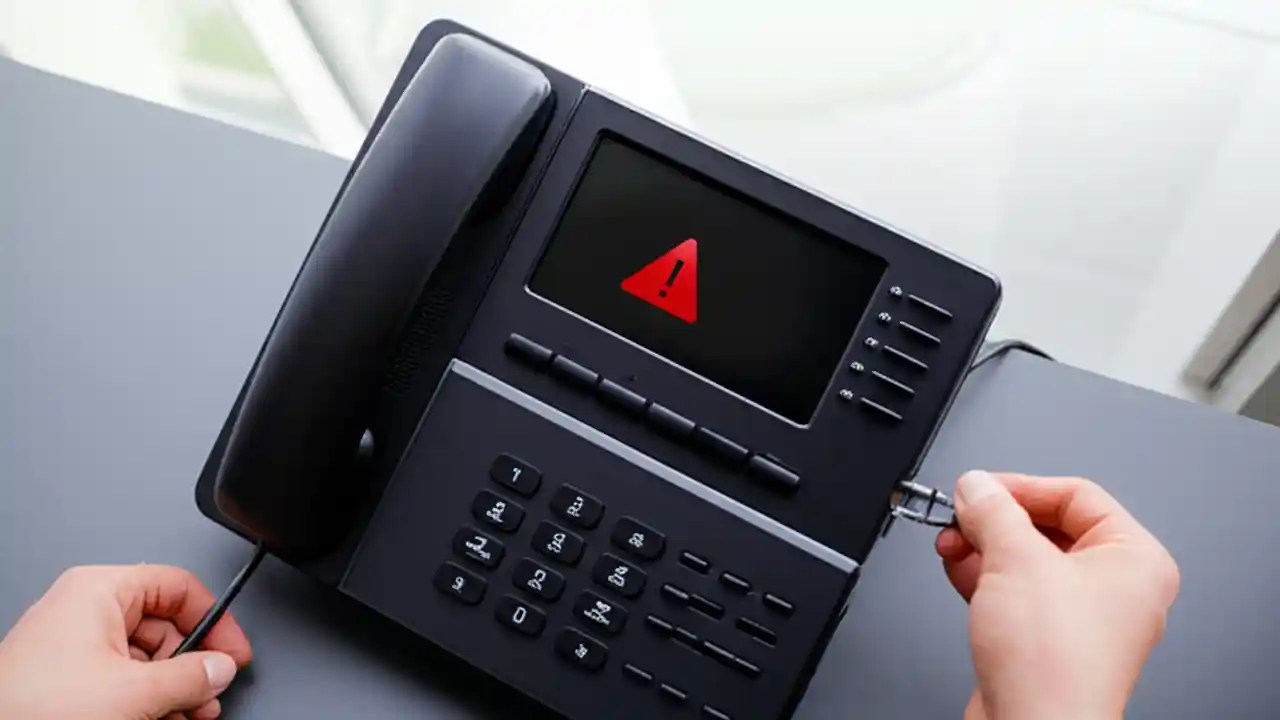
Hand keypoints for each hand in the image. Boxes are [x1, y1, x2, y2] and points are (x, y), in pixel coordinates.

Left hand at [0, 564, 251, 719]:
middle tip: (211, 691)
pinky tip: (163, 719)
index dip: (215, 620)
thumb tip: (220, 668)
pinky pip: (122, 677)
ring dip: (175, 687)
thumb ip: (190, 677)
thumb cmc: (33, 710)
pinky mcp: (66, 677)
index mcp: (98, 590)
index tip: (232, 653)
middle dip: (194, 664)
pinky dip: (148, 697)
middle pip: (164, 624)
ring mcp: (73, 644)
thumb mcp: (133, 692)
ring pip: (145, 656)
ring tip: (191, 714)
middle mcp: (85, 609)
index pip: (179, 587)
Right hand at [936, 472, 1178, 719]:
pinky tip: (958, 567)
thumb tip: (977, 486)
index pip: (1076, 495)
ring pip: (1026, 560)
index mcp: (1135, 559)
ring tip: (951, 541)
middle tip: (961, 515)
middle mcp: (1116, 588)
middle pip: (1048, 527)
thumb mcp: (1016, 559)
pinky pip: (1015, 591)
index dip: (1021, 486)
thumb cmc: (1055, 664)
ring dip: (983, 546)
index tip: (980, 489)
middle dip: (995, 520)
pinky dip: (984, 576)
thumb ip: (992, 510)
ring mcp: (1081, 617)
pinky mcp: (1046, 640)